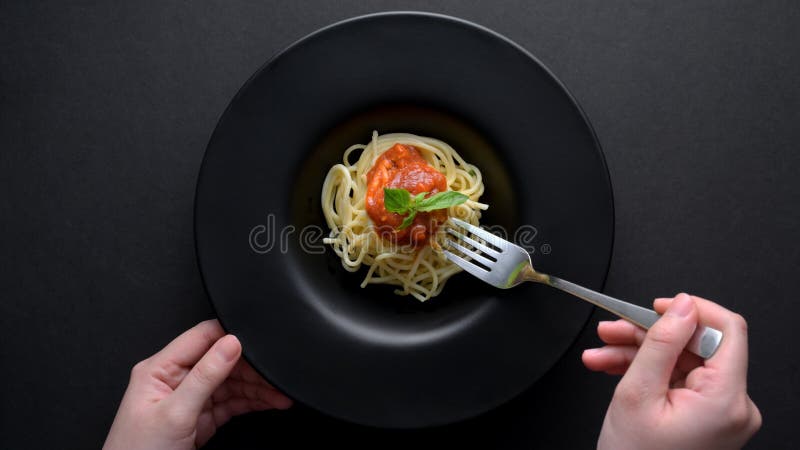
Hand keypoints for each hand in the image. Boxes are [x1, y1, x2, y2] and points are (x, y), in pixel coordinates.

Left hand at [103, 319, 291, 449]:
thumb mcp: (175, 412)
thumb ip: (205, 376)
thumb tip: (231, 343)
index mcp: (159, 368)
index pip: (201, 337)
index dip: (230, 334)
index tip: (257, 342)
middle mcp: (174, 379)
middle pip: (220, 360)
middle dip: (250, 366)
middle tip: (274, 375)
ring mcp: (189, 399)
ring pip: (230, 382)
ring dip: (256, 386)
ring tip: (279, 392)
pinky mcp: (200, 417)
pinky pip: (231, 402)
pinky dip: (251, 402)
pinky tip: (268, 401)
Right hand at [582, 293, 760, 449]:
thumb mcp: (638, 393)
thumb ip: (661, 343)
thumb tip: (682, 306)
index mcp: (726, 400)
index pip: (728, 329)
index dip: (691, 310)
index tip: (659, 306)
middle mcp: (734, 406)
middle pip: (696, 345)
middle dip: (648, 333)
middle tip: (612, 329)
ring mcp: (721, 413)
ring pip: (681, 361)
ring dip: (638, 352)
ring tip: (601, 352)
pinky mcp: (707, 418)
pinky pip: (678, 380)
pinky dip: (646, 371)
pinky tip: (612, 367)